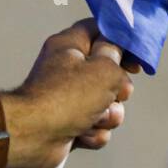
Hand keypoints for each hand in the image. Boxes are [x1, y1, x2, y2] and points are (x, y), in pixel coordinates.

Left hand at [2, 19, 140, 167]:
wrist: (32, 138)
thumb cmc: (67, 97)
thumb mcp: (104, 68)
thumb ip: (117, 57)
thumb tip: (116, 60)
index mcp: (70, 46)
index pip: (100, 30)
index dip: (121, 40)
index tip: (135, 58)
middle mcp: (68, 70)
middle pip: (110, 72)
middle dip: (118, 90)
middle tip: (114, 94)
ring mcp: (69, 99)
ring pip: (108, 104)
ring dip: (108, 115)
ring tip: (93, 119)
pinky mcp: (70, 124)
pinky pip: (97, 126)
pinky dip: (94, 132)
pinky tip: (82, 133)